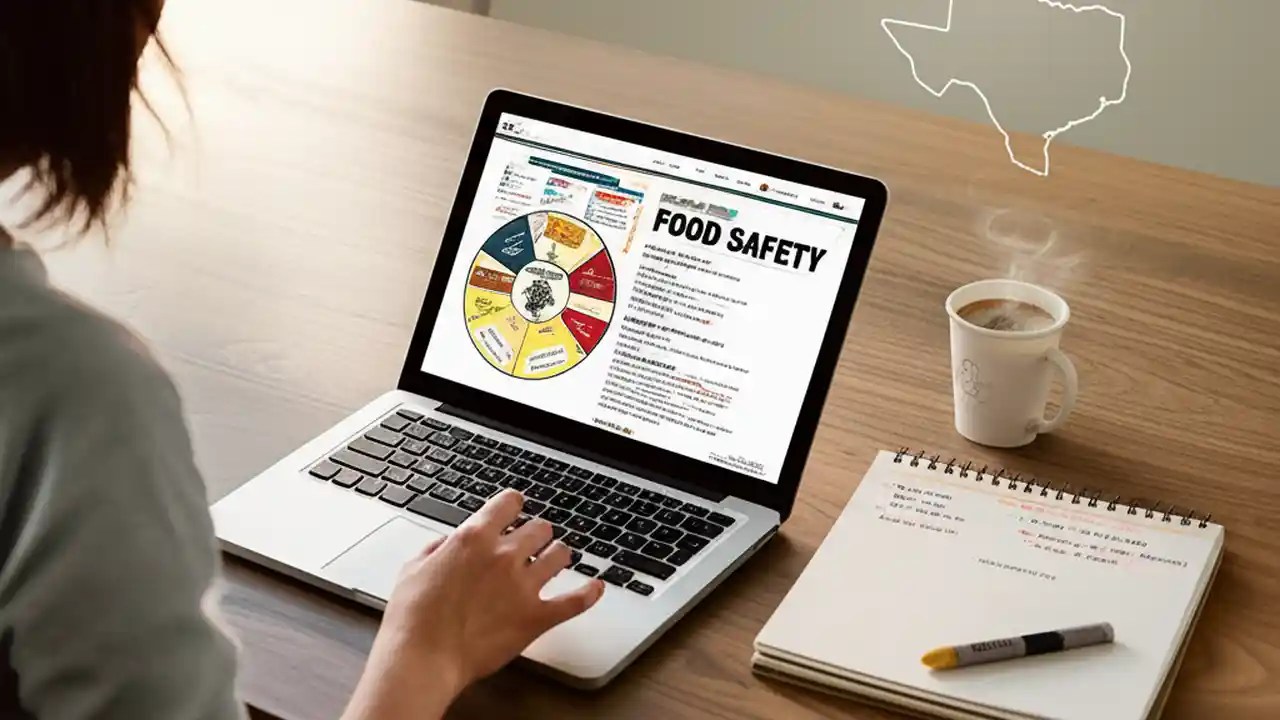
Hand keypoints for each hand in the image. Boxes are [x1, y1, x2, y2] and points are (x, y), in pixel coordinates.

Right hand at [342, 489, 604, 719]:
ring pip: (560, 555)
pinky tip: (597, 587)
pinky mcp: (536, 617)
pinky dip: (589, 593)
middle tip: (531, 543)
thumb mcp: (414, 568)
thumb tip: (450, 544)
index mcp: (474, 538)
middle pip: (540, 528)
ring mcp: (524, 586)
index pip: (509, 503)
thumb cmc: (412, 618)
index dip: (514, 505)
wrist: (422, 657)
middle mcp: (504, 555)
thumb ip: (439, 549)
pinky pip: (575, 601)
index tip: (515, 509)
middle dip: (536, 534)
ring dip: (557, 556)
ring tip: (554, 560)